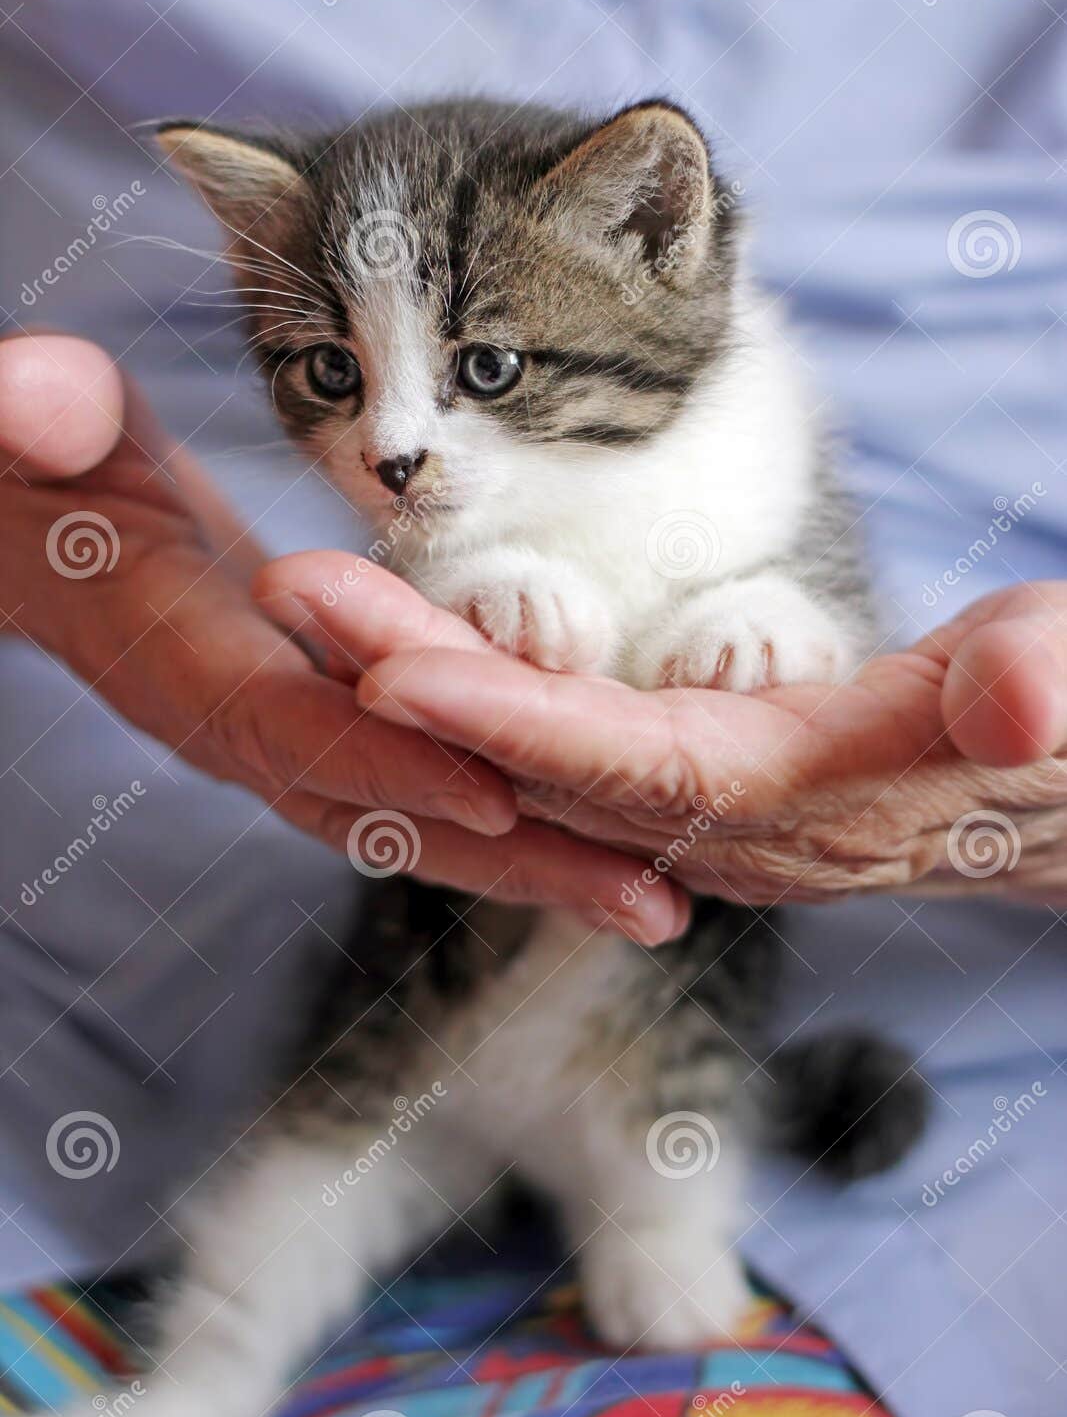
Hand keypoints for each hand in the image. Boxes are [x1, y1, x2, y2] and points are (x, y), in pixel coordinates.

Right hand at [0, 336, 685, 943]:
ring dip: (527, 868)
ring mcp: (272, 738)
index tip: (497, 792)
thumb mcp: (24, 431)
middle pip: (376, 809)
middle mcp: (228, 723)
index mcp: (170, 651)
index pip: (282, 722)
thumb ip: (31, 419)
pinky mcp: (309, 727)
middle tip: (645, 904)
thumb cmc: (28, 467)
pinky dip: (497, 830)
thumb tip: (35, 399)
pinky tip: (593, 846)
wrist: (22, 534)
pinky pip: (411, 792)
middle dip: (506, 859)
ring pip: (407, 821)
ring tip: (653, 904)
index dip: (383, 761)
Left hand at [349, 571, 1066, 908]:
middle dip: (415, 680)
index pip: (624, 761)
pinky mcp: (691, 785)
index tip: (388, 665)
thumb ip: (1041, 690)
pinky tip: (407, 638)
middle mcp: (720, 823)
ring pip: (529, 750)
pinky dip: (477, 691)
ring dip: (422, 678)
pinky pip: (557, 742)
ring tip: (318, 593)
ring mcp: (696, 813)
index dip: (509, 717)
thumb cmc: (1058, 731)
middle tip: (294, 593)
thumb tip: (1021, 703)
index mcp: (791, 794)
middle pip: (539, 757)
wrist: (1053, 793)